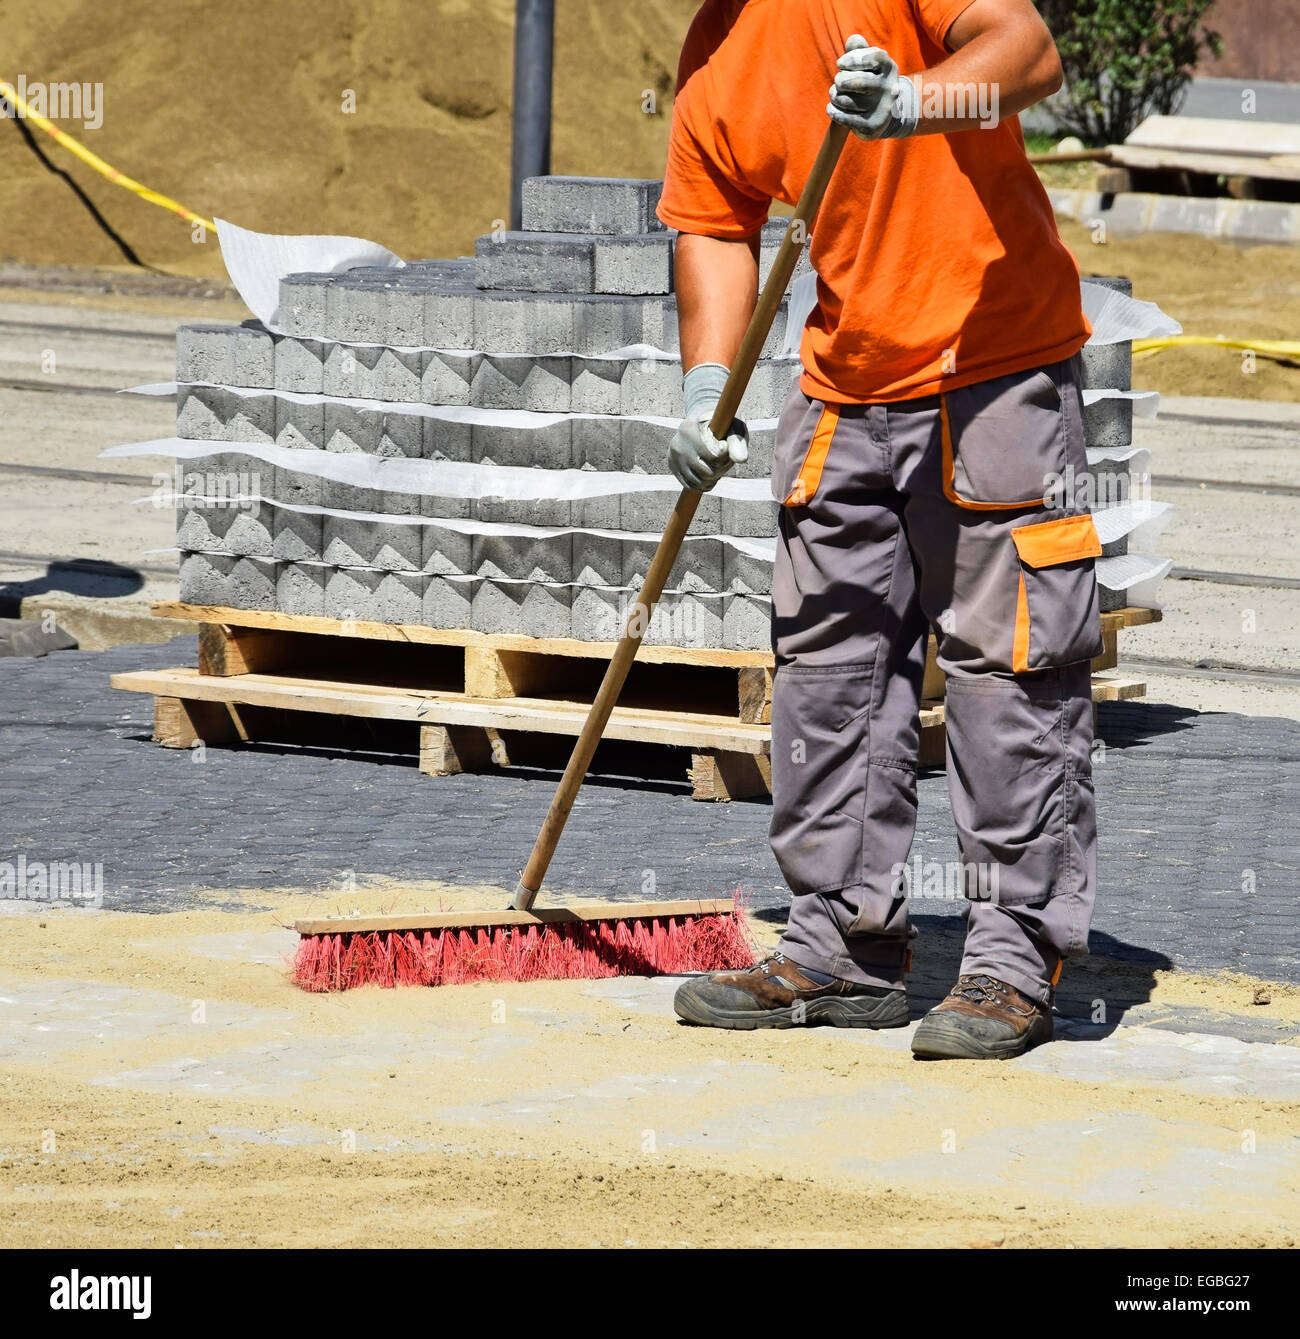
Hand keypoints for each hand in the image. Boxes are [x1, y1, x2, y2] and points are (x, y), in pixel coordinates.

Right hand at [669, 363, 748, 491]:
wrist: (702, 423)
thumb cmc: (722, 425)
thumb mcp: (734, 428)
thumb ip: (738, 442)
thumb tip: (741, 460)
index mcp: (690, 429)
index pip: (714, 455)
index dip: (726, 454)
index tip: (725, 443)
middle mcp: (678, 444)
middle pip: (707, 472)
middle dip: (722, 468)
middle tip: (725, 458)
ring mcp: (674, 457)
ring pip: (700, 481)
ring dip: (715, 478)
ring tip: (719, 466)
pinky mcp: (673, 467)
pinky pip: (691, 486)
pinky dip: (704, 484)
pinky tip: (711, 474)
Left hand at [828, 34, 918, 140]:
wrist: (883, 114)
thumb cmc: (870, 81)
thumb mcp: (868, 64)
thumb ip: (859, 50)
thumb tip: (853, 40)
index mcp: (890, 68)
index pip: (872, 57)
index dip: (852, 59)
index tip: (840, 64)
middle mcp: (889, 88)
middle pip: (855, 81)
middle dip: (840, 80)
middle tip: (838, 81)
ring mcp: (882, 108)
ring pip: (846, 100)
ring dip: (834, 95)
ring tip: (835, 94)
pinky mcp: (873, 126)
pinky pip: (844, 117)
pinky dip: (833, 111)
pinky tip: (831, 108)